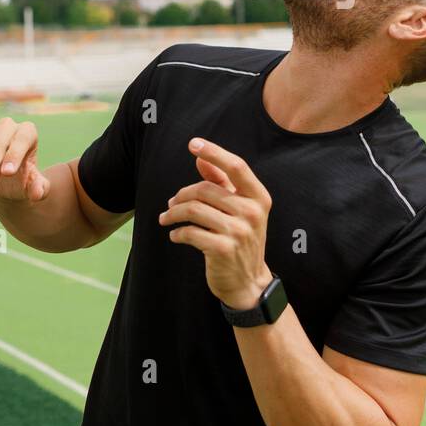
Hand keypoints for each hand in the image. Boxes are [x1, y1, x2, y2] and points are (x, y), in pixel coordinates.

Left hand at [159, 138, 272, 308]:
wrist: (248, 282)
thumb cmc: (241, 240)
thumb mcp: (239, 210)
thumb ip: (221, 183)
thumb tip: (201, 159)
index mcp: (259, 197)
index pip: (236, 167)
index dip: (214, 152)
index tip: (193, 143)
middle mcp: (252, 212)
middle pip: (205, 189)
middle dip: (182, 195)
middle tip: (170, 203)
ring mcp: (239, 232)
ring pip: (193, 210)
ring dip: (173, 213)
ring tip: (166, 218)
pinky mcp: (222, 249)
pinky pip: (190, 232)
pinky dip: (177, 233)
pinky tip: (176, 235)